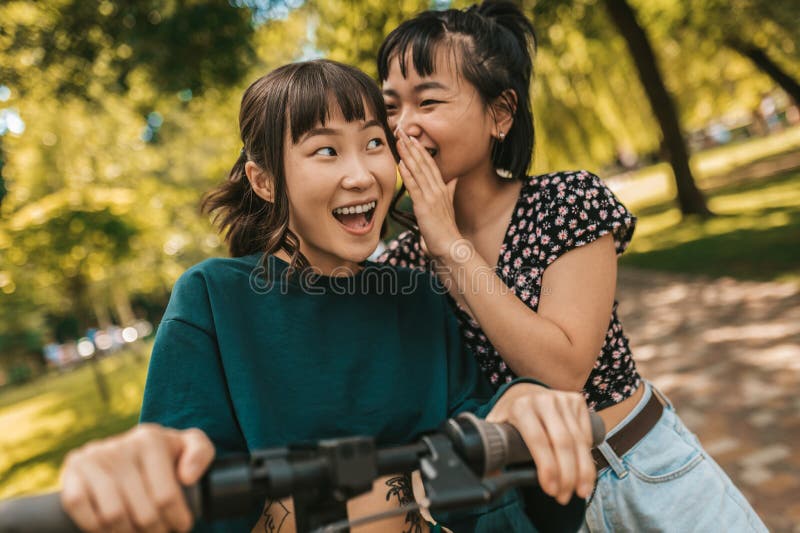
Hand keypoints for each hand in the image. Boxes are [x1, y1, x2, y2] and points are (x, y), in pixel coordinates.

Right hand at [60, 424, 213, 532]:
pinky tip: (109, 529)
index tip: (181, 527)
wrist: (129, 447)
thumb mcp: (189, 445)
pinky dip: (95, 527)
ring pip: (113, 515)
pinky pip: (79, 507)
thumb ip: (200, 452)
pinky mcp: (72, 469)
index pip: (166, 496)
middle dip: (155, 531)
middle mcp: (120, 446)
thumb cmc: (165, 453)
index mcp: (151, 440)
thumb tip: (187, 477)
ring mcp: (93, 457)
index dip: (176, 520)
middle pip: (142, 511)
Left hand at [395, 128, 461, 260]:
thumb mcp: (448, 206)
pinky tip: (401, 163)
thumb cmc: (446, 229)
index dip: (421, 150)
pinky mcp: (424, 205)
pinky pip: (415, 186)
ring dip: (408, 155)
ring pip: (419, 171)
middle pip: (425, 163)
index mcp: (442, 189)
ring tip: (400, 141)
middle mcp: (438, 189)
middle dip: (413, 147)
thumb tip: (453, 180)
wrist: (451, 245)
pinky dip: (407, 173)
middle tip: (403, 132)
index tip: (413, 138)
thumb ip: (450, 190)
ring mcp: (432, 196)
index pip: (431, 165)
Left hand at [486, 384, 595, 504]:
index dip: (547, 468)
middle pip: (563, 443)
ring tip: (580, 492)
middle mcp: (543, 400)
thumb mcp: (495, 427)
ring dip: (582, 471)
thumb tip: (489, 476)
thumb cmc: (510, 415)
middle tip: (564, 497)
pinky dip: (587, 456)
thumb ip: (491, 450)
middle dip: (567, 475)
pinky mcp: (576, 401)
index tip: (550, 490)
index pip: (538, 441)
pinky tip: (584, 473)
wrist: (524, 391)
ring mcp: (562, 399)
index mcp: (521, 408)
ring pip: (579, 441)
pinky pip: (585, 434)